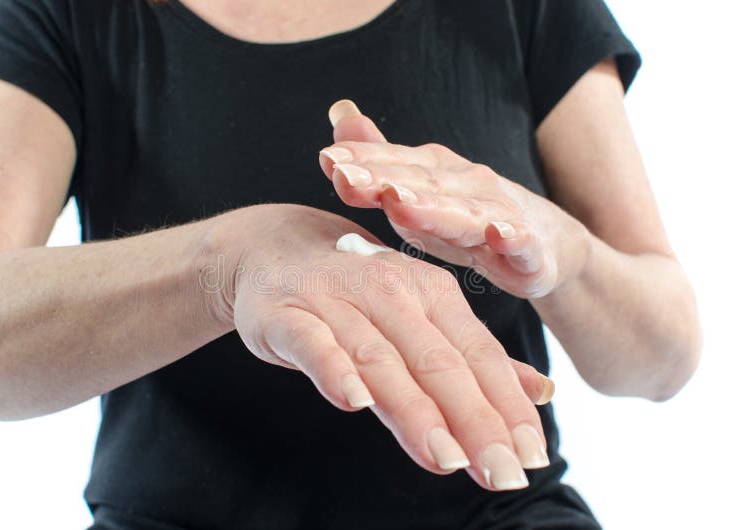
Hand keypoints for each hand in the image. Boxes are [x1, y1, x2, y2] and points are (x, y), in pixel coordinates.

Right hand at [215, 204, 553, 490]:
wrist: (275, 251)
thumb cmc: (355, 292)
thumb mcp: (421, 313)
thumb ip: (475, 356)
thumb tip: (541, 394)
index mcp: (431, 292)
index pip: (479, 356)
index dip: (507, 407)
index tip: (531, 458)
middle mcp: (390, 292)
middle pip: (438, 362)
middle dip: (474, 421)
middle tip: (502, 476)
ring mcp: (337, 301)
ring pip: (381, 359)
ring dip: (414, 408)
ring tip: (446, 457)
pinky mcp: (288, 314)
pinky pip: (313, 343)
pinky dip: (334, 369)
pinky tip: (354, 401)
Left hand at [318, 100, 591, 298]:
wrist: (547, 246)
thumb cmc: (468, 219)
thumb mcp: (418, 193)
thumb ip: (379, 160)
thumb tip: (339, 115)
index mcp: (437, 174)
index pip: (396, 163)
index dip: (363, 160)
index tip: (327, 159)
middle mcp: (467, 186)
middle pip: (422, 183)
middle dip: (383, 179)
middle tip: (344, 177)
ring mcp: (500, 216)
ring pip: (463, 212)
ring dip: (431, 207)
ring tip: (397, 202)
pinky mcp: (528, 251)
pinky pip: (519, 243)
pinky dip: (512, 237)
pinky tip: (499, 233)